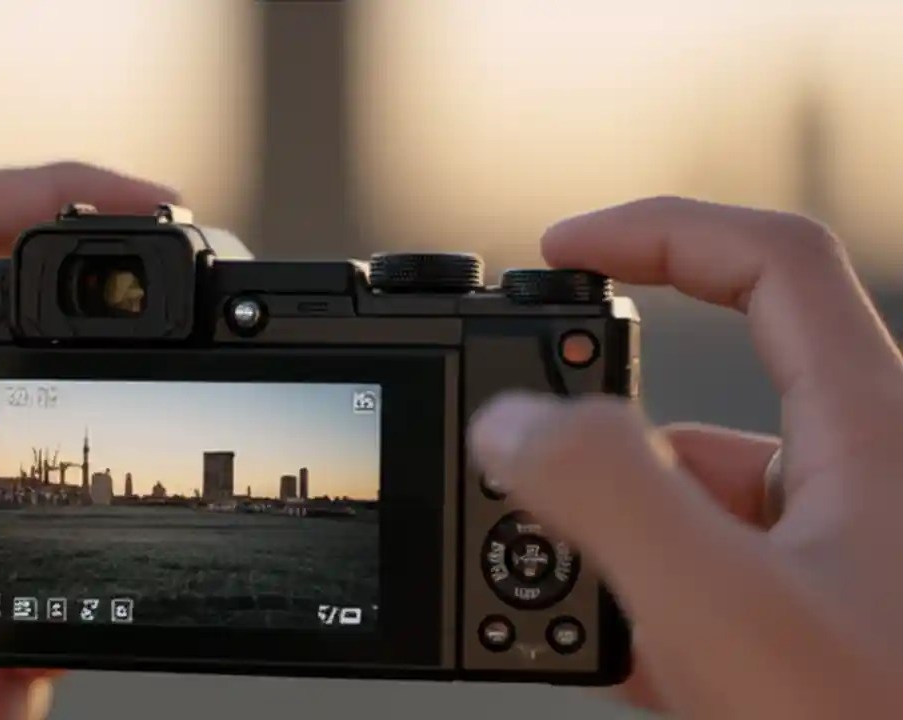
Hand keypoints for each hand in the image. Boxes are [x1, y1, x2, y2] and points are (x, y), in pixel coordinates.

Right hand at [469, 197, 902, 718]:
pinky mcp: (822, 621)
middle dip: (604, 433)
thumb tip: (513, 425)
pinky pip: (716, 578)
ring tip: (576, 600)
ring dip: (621, 537)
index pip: (769, 261)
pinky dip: (652, 601)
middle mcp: (867, 478)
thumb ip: (606, 497)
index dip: (659, 230)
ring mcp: (844, 557)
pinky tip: (619, 653)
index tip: (564, 251)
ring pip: (701, 501)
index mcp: (873, 431)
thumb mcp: (726, 614)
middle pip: (708, 393)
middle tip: (534, 472)